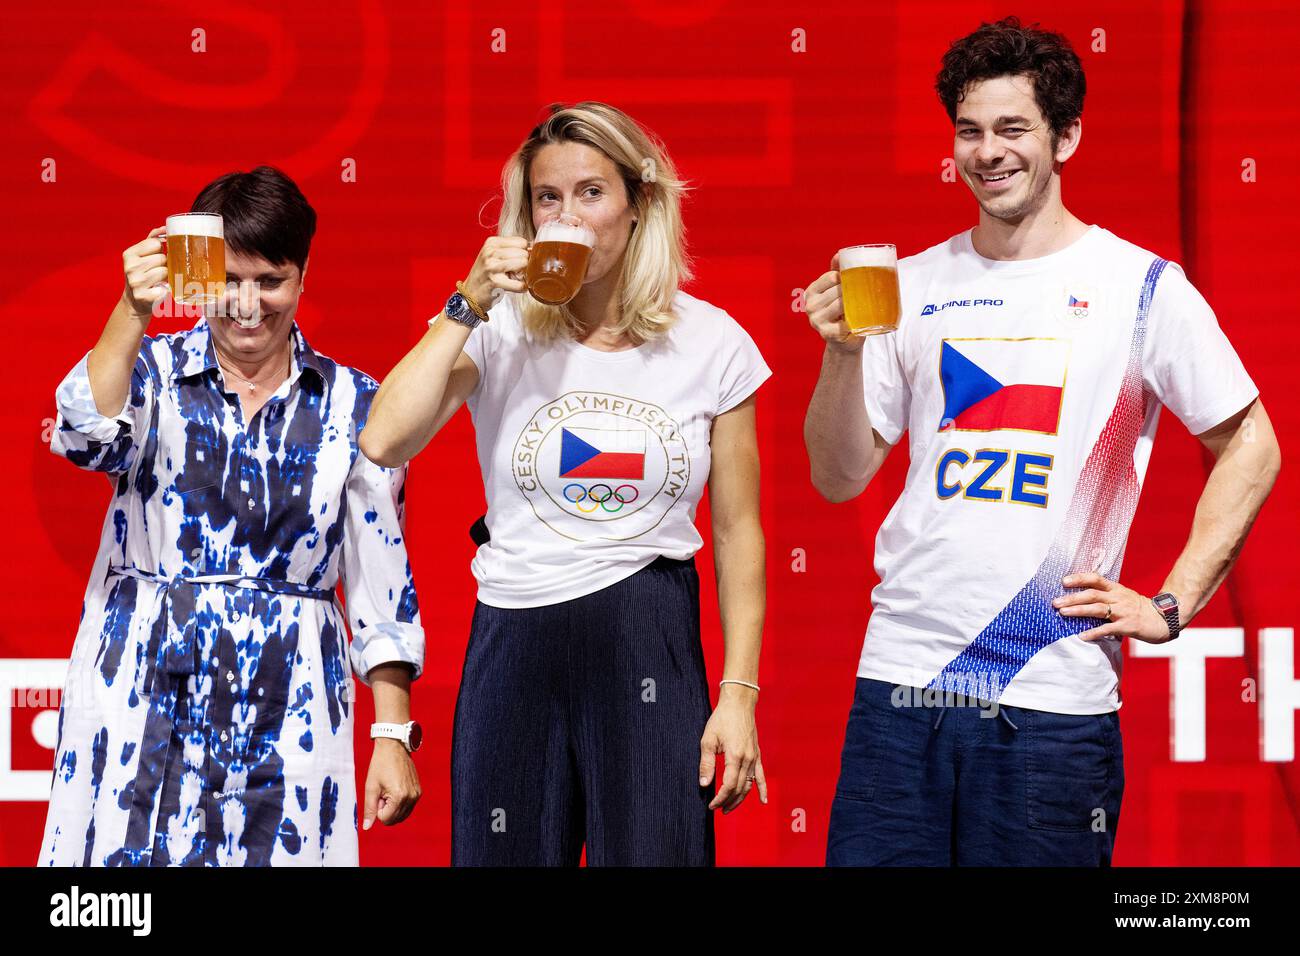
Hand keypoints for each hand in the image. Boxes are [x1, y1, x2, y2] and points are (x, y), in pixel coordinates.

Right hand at [120, 226, 169, 320]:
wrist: (135, 301)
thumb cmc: (143, 275)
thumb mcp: (142, 255)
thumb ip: (152, 239)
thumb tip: (164, 228)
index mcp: (129, 254)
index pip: (156, 243)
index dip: (161, 250)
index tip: (156, 257)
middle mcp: (130, 267)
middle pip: (162, 258)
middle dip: (164, 264)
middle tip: (157, 271)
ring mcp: (136, 282)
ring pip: (165, 272)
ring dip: (167, 277)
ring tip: (158, 281)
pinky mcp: (144, 296)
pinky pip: (166, 288)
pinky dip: (166, 289)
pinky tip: (158, 290)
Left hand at [362, 738, 420, 829]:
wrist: (394, 747)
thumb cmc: (380, 765)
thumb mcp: (371, 787)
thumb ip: (369, 809)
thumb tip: (367, 827)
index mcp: (399, 797)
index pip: (386, 819)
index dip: (378, 809)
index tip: (378, 794)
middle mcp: (411, 797)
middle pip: (395, 819)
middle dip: (385, 810)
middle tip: (382, 792)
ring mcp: (416, 794)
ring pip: (402, 815)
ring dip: (392, 807)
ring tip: (388, 790)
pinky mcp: (418, 791)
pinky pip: (408, 807)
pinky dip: (400, 803)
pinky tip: (395, 788)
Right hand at [463, 235, 529, 310]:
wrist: (470, 295)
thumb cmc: (485, 275)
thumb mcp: (493, 256)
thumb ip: (510, 249)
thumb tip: (533, 248)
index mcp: (491, 243)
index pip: (521, 242)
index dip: (523, 253)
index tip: (514, 262)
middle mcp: (491, 252)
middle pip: (524, 253)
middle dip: (523, 265)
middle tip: (512, 273)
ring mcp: (492, 266)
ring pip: (523, 264)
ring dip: (522, 275)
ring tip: (511, 279)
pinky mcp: (496, 282)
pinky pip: (520, 284)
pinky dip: (521, 288)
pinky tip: (514, 288)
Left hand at [698, 686, 767, 813]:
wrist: (739, 704)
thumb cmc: (721, 719)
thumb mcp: (708, 740)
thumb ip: (706, 764)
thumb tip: (704, 784)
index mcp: (735, 756)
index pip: (729, 785)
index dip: (720, 798)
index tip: (711, 805)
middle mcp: (747, 759)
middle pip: (740, 788)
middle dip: (728, 801)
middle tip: (717, 808)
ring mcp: (754, 757)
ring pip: (749, 785)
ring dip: (740, 799)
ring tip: (729, 808)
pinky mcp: (756, 754)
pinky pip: (760, 775)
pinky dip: (762, 789)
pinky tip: (763, 801)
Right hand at [803, 252, 862, 353]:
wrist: (843, 342)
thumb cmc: (842, 313)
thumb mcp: (836, 291)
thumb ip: (836, 272)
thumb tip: (840, 254)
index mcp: (810, 292)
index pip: (830, 277)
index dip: (845, 277)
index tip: (854, 281)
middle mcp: (810, 306)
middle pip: (837, 290)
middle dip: (853, 291)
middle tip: (864, 294)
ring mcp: (816, 321)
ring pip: (841, 304)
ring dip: (855, 304)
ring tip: (862, 306)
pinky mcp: (827, 333)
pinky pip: (846, 322)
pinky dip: (855, 321)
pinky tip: (859, 321)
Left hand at [1054, 572, 1176, 643]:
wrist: (1165, 619)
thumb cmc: (1139, 609)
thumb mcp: (1123, 597)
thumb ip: (1106, 597)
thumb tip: (1081, 598)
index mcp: (1116, 589)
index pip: (1096, 579)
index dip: (1079, 578)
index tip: (1063, 581)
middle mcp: (1118, 598)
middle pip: (1092, 594)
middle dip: (1072, 597)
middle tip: (1055, 602)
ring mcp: (1123, 612)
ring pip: (1097, 608)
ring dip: (1078, 610)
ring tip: (1063, 613)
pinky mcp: (1128, 626)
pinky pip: (1108, 629)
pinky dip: (1094, 632)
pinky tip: (1081, 635)